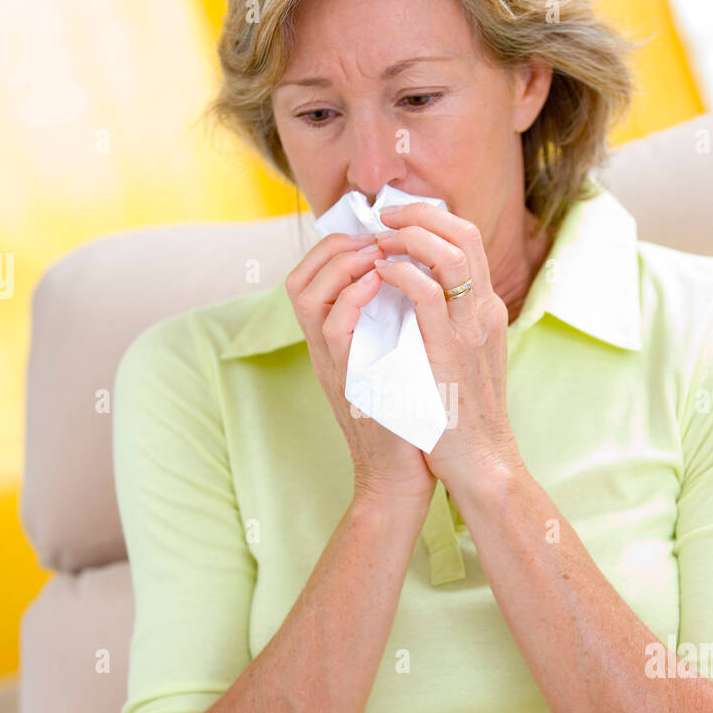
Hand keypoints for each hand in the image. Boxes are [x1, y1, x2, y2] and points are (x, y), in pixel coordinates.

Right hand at [285, 232, 436, 509]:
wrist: (402, 476)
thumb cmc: (408, 419)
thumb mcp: (394, 361)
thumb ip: (391, 325)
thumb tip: (413, 281)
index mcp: (335, 343)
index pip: (309, 279)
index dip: (334, 248)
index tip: (372, 235)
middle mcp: (324, 351)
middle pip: (298, 280)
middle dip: (334, 247)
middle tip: (374, 237)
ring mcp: (332, 365)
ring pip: (306, 296)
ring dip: (341, 265)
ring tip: (377, 252)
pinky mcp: (348, 380)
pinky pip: (333, 326)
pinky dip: (352, 296)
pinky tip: (382, 281)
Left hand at [371, 203, 525, 495]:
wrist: (481, 463)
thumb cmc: (462, 419)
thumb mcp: (461, 361)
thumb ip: (445, 328)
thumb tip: (413, 303)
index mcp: (486, 312)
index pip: (469, 242)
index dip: (433, 220)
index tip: (398, 221)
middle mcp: (485, 312)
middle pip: (465, 234)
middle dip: (421, 214)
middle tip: (384, 216)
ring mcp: (472, 328)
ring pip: (450, 252)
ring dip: (410, 236)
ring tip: (379, 239)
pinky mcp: (451, 350)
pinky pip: (426, 292)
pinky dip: (400, 273)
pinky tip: (380, 275)